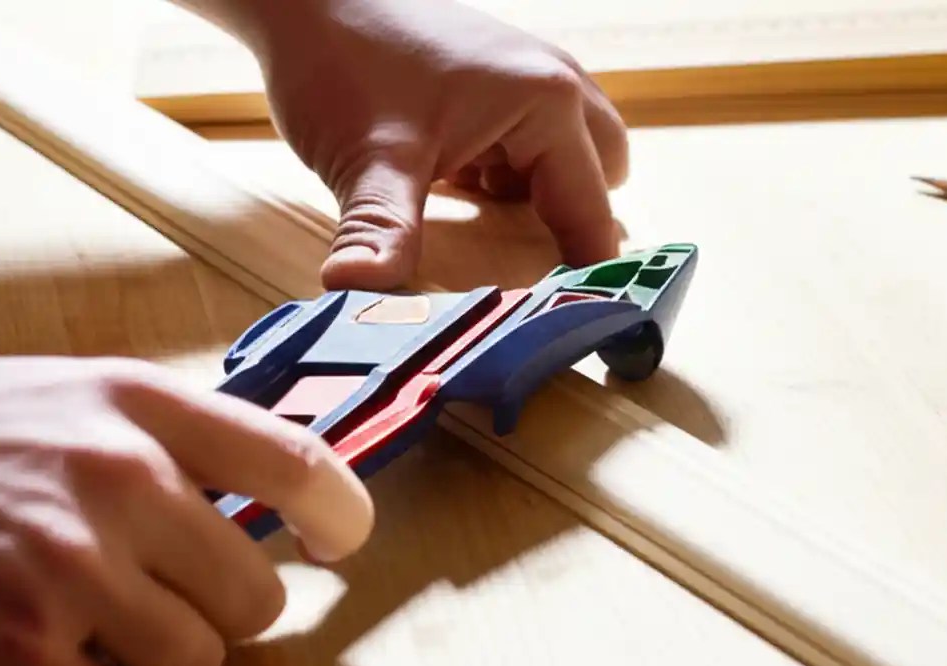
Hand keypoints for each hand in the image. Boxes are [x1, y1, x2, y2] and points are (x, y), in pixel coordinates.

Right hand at [0, 357, 372, 665]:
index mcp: (140, 404)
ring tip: (93, 624)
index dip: (341, 515)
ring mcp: (68, 565)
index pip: (295, 460)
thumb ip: (177, 442)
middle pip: (255, 595)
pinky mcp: (17, 649)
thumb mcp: (75, 400)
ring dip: (155, 661)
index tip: (339, 544)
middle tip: (162, 595)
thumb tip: (288, 501)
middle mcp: (118, 475)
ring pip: (196, 662)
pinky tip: (45, 659)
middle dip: (217, 611)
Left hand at [209, 0, 628, 289]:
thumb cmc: (343, 60)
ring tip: (480, 208)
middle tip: (519, 262)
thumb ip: (380, 234)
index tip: (571, 323)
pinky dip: (512, 169)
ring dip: (541, 194)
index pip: (594, 213)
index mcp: (546, 104)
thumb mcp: (369, 161)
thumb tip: (357, 294)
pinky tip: (459, 179)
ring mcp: (530, 73)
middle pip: (603, 180)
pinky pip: (536, 136)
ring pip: (574, 155)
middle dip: (569, 224)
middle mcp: (555, 83)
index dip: (586, 275)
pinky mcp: (501, 75)